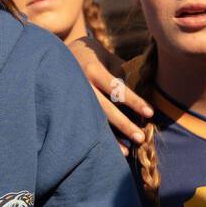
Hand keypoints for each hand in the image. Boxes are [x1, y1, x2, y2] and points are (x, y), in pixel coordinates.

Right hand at [66, 36, 150, 151]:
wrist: (55, 55)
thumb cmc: (89, 55)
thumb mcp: (106, 57)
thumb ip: (121, 73)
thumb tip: (137, 93)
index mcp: (93, 70)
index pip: (117, 88)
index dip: (134, 101)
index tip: (149, 113)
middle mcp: (81, 85)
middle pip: (105, 109)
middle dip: (123, 124)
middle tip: (141, 138)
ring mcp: (73, 98)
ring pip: (93, 121)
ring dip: (110, 137)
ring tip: (126, 151)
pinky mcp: (68, 107)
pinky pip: (85, 124)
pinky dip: (97, 136)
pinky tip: (110, 147)